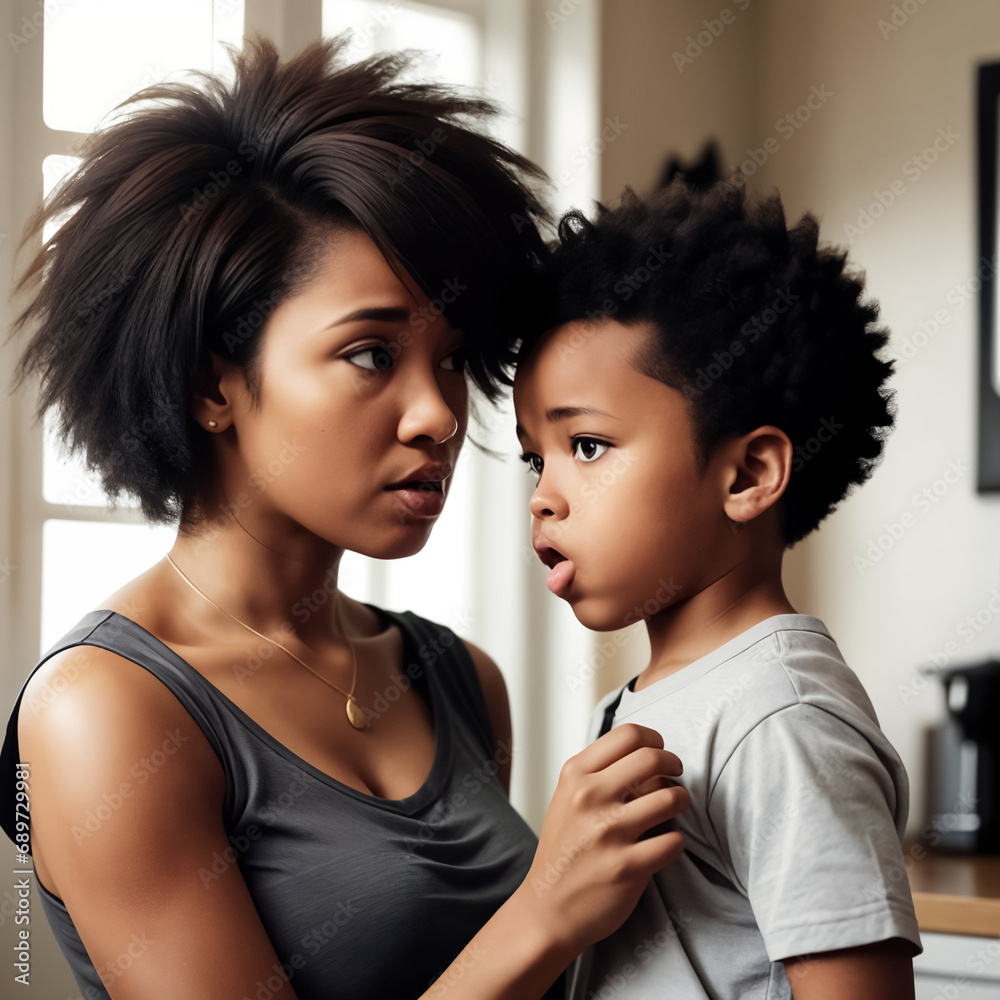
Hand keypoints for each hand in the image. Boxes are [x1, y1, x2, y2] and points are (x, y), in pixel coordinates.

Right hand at [517, 723, 688, 956]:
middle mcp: (590, 798)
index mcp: (575, 775)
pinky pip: (674, 841)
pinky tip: (663, 844)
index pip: (628, 734)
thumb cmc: (564, 849)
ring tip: (673, 809)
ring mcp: (608, 833)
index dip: (654, 739)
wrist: (548, 908)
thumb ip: (598, 772)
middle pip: (652, 758)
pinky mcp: (627, 867)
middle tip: (675, 775)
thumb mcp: (567, 798)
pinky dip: (675, 842)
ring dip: (680, 801)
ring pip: (670, 797)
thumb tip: (644, 750)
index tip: (660, 750)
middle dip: (674, 764)